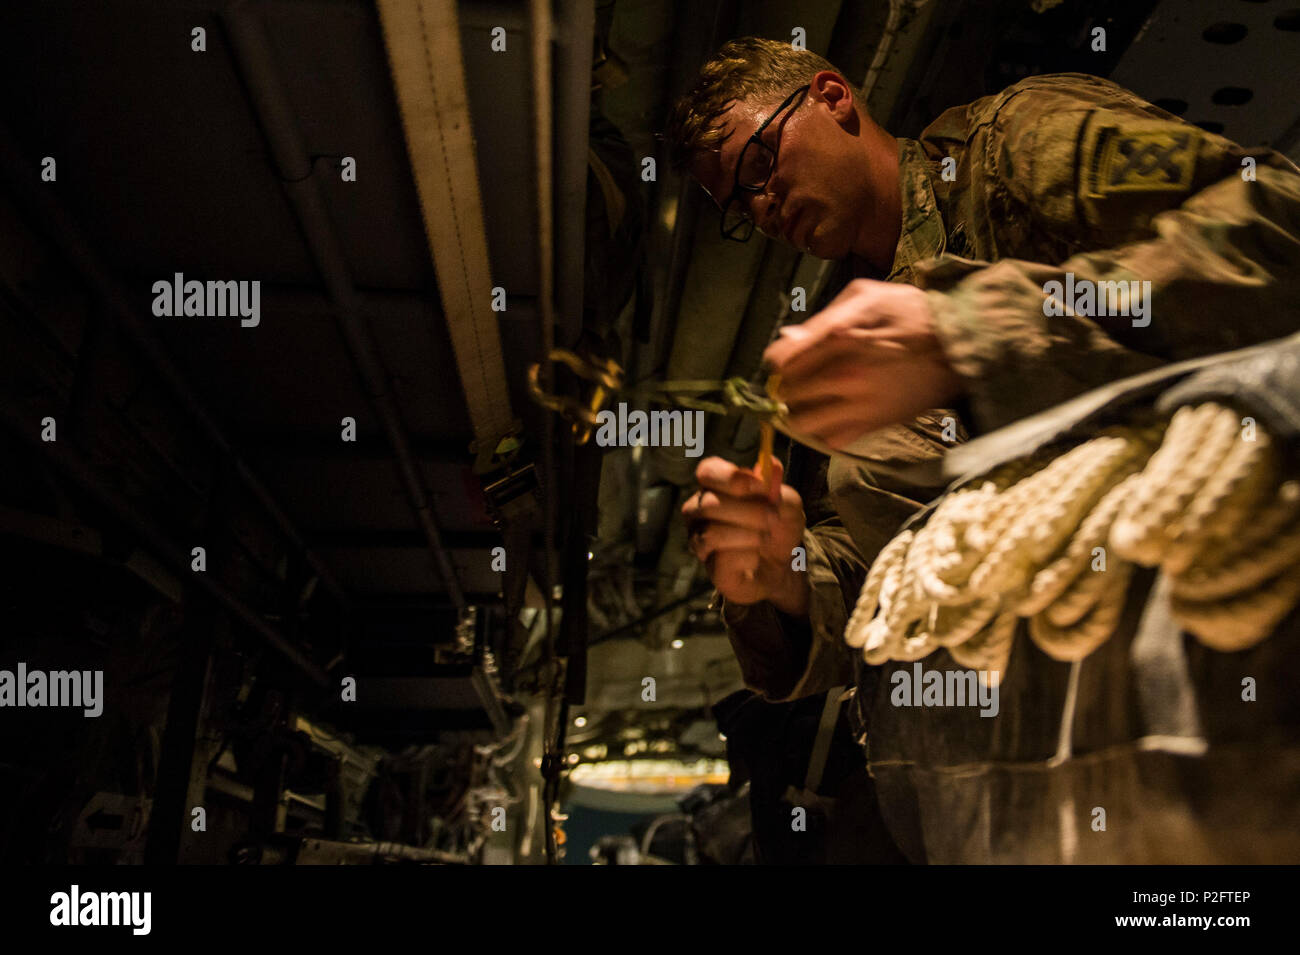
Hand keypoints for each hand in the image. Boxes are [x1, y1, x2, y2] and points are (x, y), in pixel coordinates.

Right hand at [681, 456, 808, 613]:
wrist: (784, 565)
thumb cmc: (778, 526)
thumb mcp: (788, 503)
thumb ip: (777, 485)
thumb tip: (769, 465)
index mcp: (715, 486)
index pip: (707, 472)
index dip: (731, 478)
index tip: (760, 485)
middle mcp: (699, 511)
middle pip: (709, 504)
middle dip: (749, 511)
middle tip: (773, 517)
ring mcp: (700, 540)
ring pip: (712, 533)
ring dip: (749, 534)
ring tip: (765, 537)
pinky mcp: (711, 568)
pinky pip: (724, 560)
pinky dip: (748, 557)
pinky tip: (755, 557)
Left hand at [762, 279, 962, 449]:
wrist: (958, 343)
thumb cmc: (912, 312)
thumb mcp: (866, 297)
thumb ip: (824, 318)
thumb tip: (790, 338)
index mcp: (839, 335)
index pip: (781, 360)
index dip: (776, 362)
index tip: (782, 362)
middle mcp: (844, 373)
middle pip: (786, 393)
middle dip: (783, 388)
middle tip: (792, 383)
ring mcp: (859, 402)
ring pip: (803, 423)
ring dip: (798, 414)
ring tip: (808, 404)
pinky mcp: (874, 424)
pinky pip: (830, 439)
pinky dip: (824, 432)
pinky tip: (831, 416)